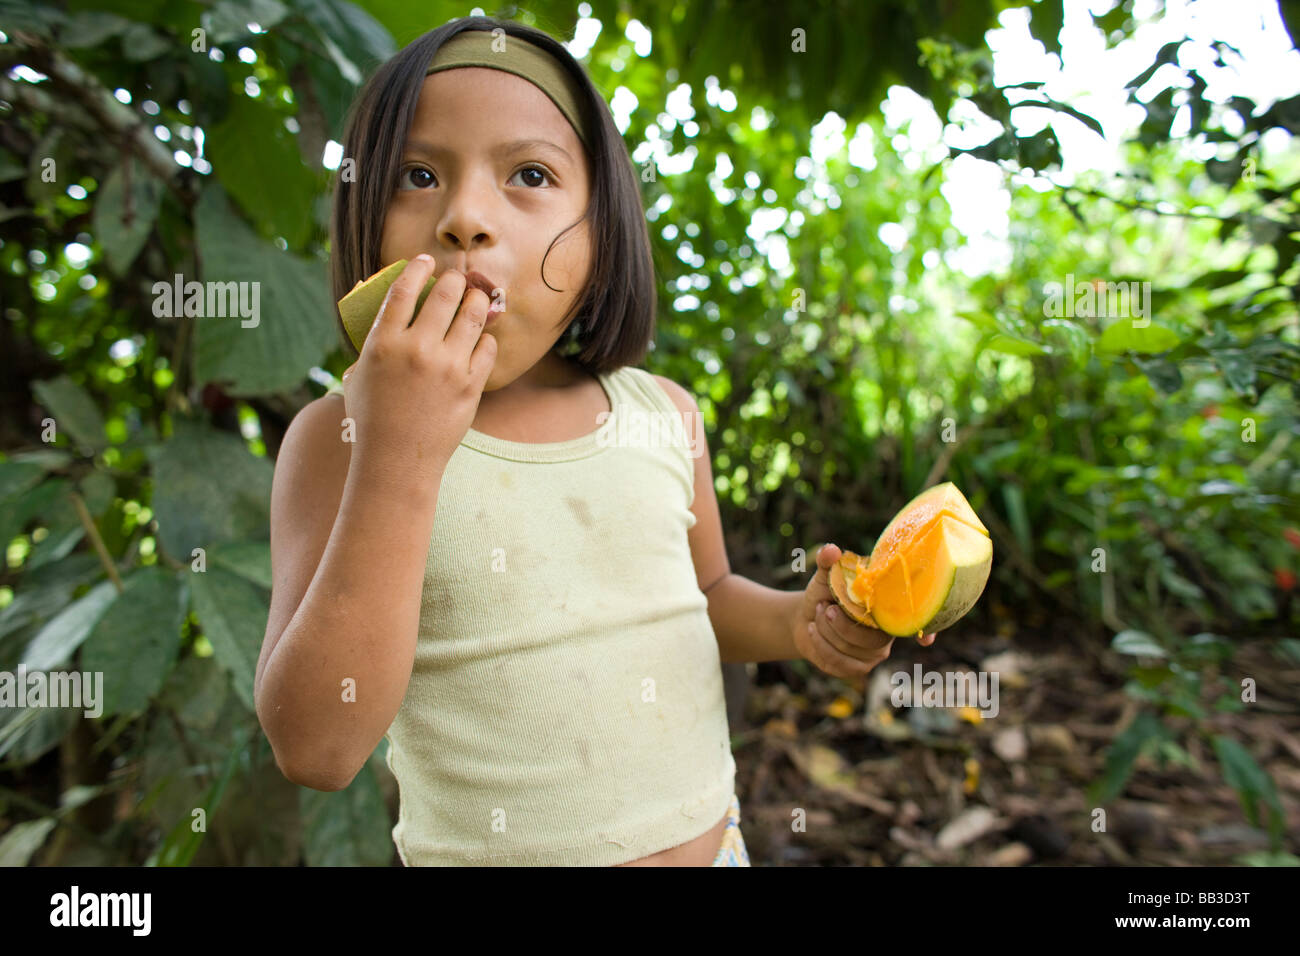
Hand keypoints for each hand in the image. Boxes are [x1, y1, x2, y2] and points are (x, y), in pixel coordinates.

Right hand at [340, 256, 496, 491]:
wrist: (395, 462)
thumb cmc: (371, 419)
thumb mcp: (359, 374)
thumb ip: (374, 340)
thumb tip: (385, 304)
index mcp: (383, 343)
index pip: (404, 289)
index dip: (418, 268)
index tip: (426, 261)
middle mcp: (417, 349)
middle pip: (445, 294)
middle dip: (455, 279)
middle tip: (458, 279)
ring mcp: (447, 367)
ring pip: (473, 315)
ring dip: (476, 301)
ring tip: (476, 300)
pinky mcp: (470, 386)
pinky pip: (488, 347)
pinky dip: (485, 339)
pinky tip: (480, 339)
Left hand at [794, 543, 935, 687]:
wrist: (805, 616)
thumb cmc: (824, 593)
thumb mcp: (826, 575)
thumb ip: (828, 561)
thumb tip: (831, 550)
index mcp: (887, 610)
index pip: (913, 622)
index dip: (926, 632)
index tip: (927, 641)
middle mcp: (886, 635)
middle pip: (871, 639)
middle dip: (841, 623)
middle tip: (826, 607)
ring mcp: (872, 655)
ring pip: (850, 648)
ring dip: (826, 629)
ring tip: (819, 613)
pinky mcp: (855, 668)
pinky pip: (837, 661)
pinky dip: (819, 644)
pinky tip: (812, 630)